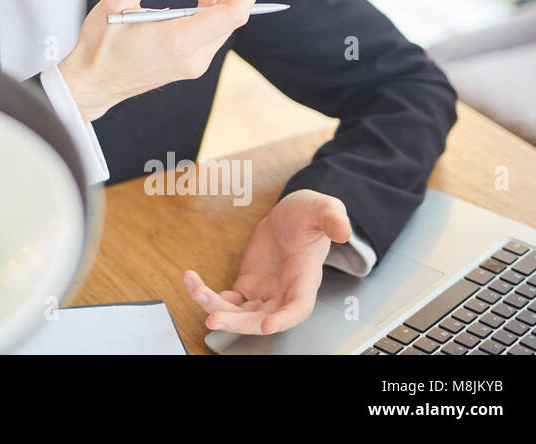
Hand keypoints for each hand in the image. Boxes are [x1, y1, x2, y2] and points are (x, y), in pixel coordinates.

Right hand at [57, 0, 266, 120]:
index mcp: (179, 41)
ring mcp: (192, 61)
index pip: (233, 13)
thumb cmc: (100, 46)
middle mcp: (193, 55)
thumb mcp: (115, 3)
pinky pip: (209, 29)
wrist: (92, 83)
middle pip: (232, 14)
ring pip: (221, 21)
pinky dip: (209, 3)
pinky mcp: (187, 61)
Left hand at [183, 190, 352, 334]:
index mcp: (305, 277)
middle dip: (238, 323)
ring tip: (195, 290)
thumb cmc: (310, 215)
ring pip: (240, 312)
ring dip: (216, 307)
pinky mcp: (247, 285)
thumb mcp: (325, 209)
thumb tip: (343, 230)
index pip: (299, 307)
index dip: (285, 319)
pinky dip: (207, 294)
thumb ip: (334, 218)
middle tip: (214, 319)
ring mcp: (265, 292)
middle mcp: (284, 292)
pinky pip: (226, 298)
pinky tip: (191, 281)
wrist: (291, 216)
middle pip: (263, 318)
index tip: (268, 326)